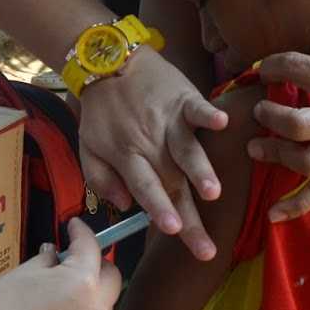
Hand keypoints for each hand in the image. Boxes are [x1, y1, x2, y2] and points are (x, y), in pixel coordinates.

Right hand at [0, 220, 120, 309]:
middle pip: (112, 278)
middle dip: (98, 263)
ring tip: (61, 291)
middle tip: (76, 258)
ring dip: (90, 293)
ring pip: (102, 306)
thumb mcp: (25, 272)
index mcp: (82, 282)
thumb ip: (49, 260)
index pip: (92, 248)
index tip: (74, 226)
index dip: (82, 232)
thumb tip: (55, 255)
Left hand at [77, 49, 227, 260]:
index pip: (145, 188)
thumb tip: (125, 206)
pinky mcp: (183, 98)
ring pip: (187, 150)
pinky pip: (197, 108)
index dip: (159, 209)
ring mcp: (168, 120)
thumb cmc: (101, 110)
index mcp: (127, 156)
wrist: (108, 60)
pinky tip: (223, 123)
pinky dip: (209, 115)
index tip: (172, 231)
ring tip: (214, 193)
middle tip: (207, 248)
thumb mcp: (87, 146)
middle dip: (190, 217)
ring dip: (200, 171)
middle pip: (172, 183)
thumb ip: (101, 178)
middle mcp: (150, 143)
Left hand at [246, 23, 309, 221]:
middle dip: (268, 116)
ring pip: (304, 161)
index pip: (298, 69)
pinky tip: (273, 214)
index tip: (263, 71)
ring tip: (255, 147)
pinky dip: (296, 205)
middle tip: (257, 111)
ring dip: (273, 155)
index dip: (271, 67)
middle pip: (296, 124)